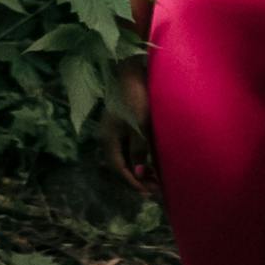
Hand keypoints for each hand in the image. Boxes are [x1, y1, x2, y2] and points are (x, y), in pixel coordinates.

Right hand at [101, 57, 155, 194]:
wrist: (133, 72)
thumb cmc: (136, 99)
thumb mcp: (139, 126)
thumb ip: (139, 150)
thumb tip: (138, 174)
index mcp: (109, 139)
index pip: (119, 168)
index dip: (133, 182)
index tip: (149, 192)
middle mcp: (108, 137)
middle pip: (121, 164)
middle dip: (137, 178)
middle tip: (155, 188)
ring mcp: (114, 129)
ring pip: (126, 156)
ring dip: (139, 168)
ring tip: (155, 177)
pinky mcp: (122, 123)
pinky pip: (129, 146)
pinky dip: (139, 156)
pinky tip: (150, 159)